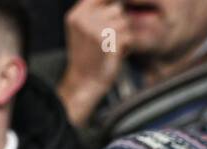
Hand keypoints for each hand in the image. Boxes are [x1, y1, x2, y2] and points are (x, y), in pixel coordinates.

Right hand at [58, 0, 127, 125]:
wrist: (85, 82)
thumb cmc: (87, 57)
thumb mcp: (81, 29)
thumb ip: (93, 12)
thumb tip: (117, 2)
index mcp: (77, 15)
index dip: (111, 4)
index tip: (114, 20)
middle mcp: (85, 20)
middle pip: (116, 9)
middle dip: (119, 23)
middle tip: (110, 39)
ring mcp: (97, 30)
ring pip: (125, 22)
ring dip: (124, 35)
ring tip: (112, 47)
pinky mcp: (110, 42)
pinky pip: (129, 36)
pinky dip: (127, 47)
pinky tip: (116, 54)